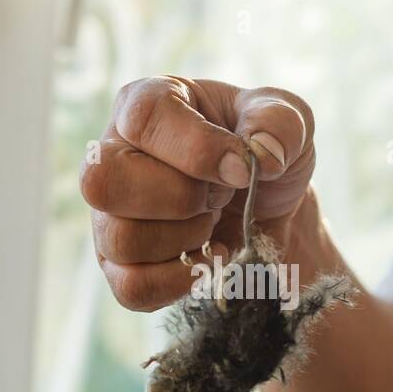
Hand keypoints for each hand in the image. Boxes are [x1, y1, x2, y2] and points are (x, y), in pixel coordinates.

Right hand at [81, 76, 315, 310]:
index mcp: (147, 104)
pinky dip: (180, 281)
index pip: (143, 119)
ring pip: (120, 240)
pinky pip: (131, 287)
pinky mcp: (120, 266)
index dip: (197, 149)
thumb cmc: (263, 152)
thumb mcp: (288, 121)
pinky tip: (209, 259)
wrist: (269, 209)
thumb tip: (262, 155)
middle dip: (180, 198)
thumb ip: (281, 122)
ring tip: (213, 224)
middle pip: (104, 183)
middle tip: (218, 196)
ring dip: (185, 238)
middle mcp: (112, 157)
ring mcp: (108, 215)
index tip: (243, 170)